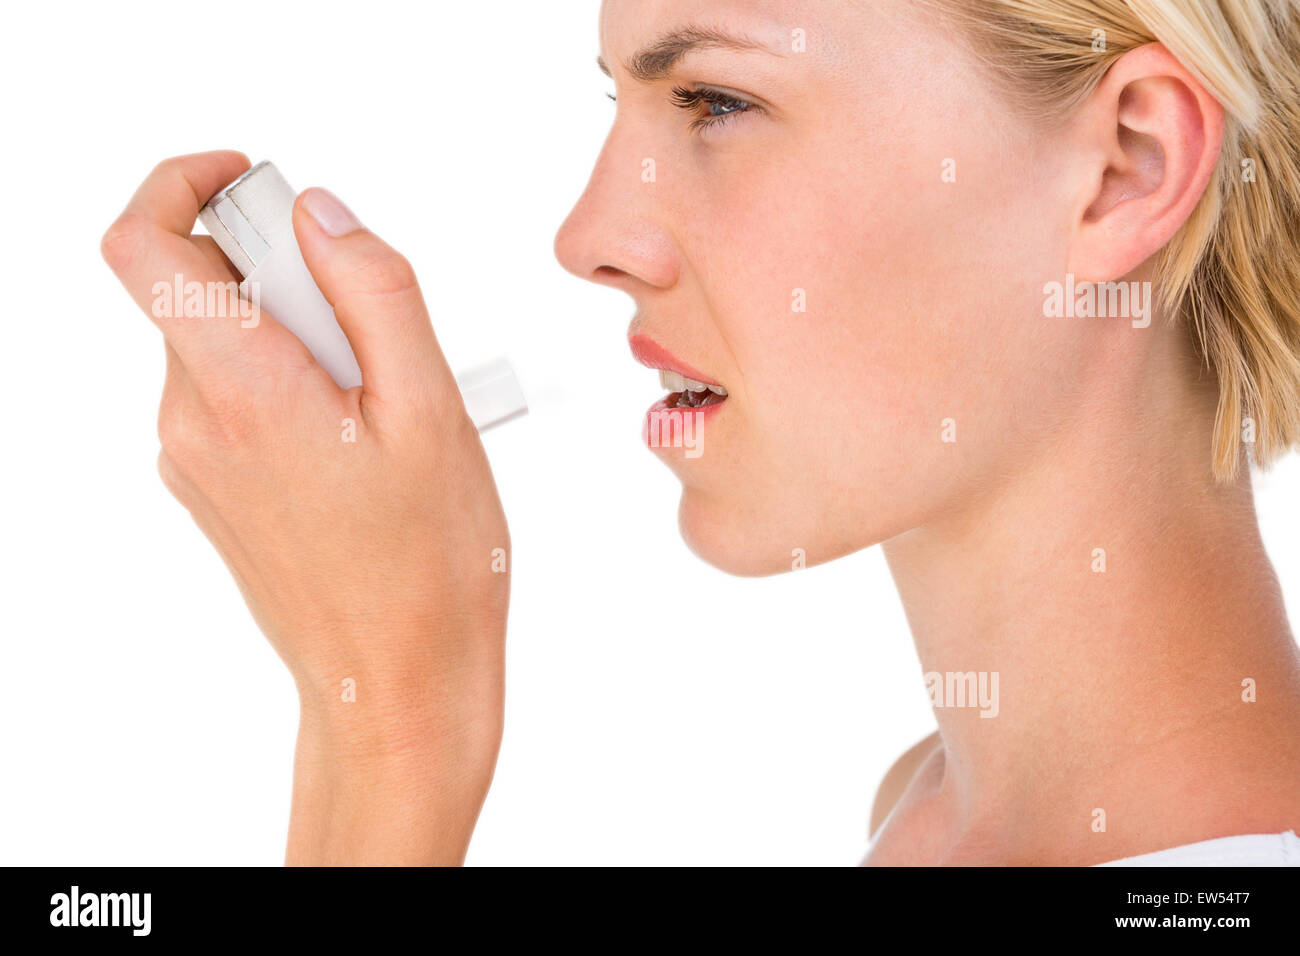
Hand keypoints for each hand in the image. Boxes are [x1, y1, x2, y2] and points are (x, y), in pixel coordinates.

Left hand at [101, 151, 508, 863]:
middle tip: (370, 321)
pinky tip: (363, 438)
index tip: (253, 181)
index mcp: (243, 391)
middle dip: (282, 268)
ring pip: (224, 340)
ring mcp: (196, 459)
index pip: (141, 244)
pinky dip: (292, 378)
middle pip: (199, 284)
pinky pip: (236, 393)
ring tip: (382, 400)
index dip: (183, 182)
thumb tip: (320, 213)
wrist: (396, 681)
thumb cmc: (427, 565)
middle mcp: (194, 421)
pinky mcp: (215, 486)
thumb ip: (375, 289)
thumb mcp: (432, 409)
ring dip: (299, 330)